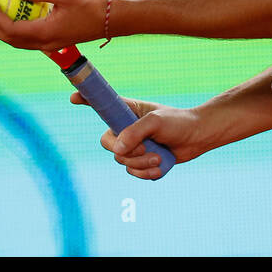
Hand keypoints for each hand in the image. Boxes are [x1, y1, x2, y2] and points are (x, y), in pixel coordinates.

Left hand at [0, 0, 108, 50]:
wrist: (111, 19)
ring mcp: (51, 44)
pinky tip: (15, 21)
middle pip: (11, 40)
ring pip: (19, 42)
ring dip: (2, 32)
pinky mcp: (56, 41)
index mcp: (45, 33)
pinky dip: (17, 31)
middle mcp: (45, 43)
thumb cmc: (90, 4)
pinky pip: (30, 39)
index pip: (12, 29)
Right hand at [71, 92, 211, 178]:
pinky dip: (146, 174)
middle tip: (145, 149)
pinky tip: (159, 167)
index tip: (74, 97)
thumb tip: (117, 150)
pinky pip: (133, 173)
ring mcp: (133, 146)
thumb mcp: (156, 122)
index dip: (86, 100)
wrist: (198, 138)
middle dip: (126, 152)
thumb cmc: (178, 122)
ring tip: (159, 157)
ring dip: (141, 164)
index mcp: (127, 110)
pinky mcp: (142, 162)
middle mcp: (126, 128)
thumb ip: (135, 133)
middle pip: (107, 143)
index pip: (102, 104)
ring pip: (122, 162)